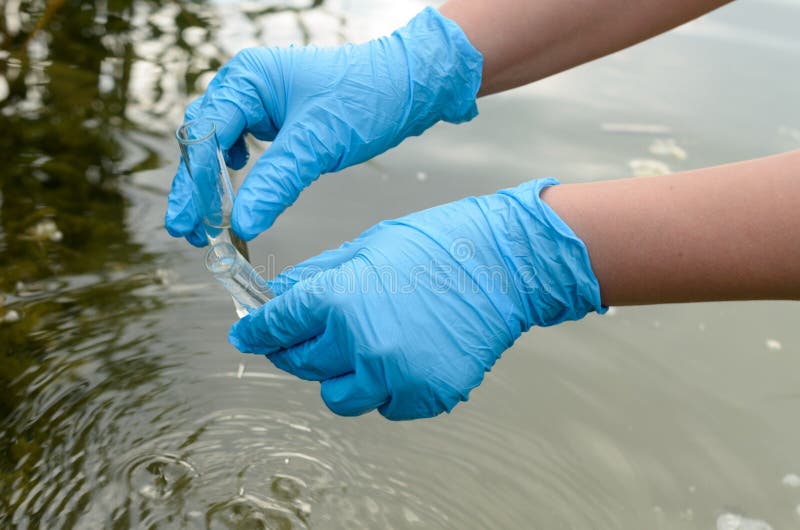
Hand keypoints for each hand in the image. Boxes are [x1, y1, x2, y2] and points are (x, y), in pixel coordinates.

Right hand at [165, 7, 482, 245]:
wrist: (407, 84)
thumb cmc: (367, 98)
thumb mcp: (318, 143)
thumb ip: (276, 183)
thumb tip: (240, 224)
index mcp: (248, 79)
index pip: (204, 135)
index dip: (194, 184)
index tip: (191, 223)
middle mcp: (246, 86)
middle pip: (202, 141)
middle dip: (195, 188)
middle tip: (189, 232)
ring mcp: (260, 101)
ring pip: (219, 146)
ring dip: (213, 184)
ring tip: (208, 223)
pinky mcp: (276, 117)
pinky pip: (243, 145)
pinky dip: (236, 172)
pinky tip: (241, 186)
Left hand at [229, 179, 604, 419]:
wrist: (504, 265)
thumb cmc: (437, 245)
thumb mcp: (366, 247)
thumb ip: (316, 277)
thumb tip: (276, 296)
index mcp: (339, 300)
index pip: (276, 326)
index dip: (256, 331)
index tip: (246, 335)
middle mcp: (361, 345)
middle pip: (300, 365)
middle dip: (296, 349)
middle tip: (310, 335)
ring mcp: (395, 376)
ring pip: (339, 397)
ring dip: (341, 376)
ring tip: (365, 347)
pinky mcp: (426, 397)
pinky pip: (385, 406)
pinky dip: (385, 388)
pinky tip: (403, 356)